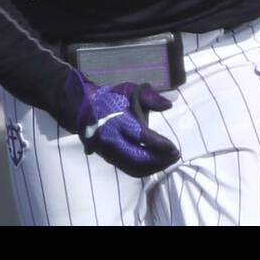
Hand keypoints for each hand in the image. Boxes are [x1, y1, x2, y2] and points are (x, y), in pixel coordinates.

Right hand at [63, 71, 180, 177]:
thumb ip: (150, 97)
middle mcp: (111, 139)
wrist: (84, 108)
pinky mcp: (108, 158)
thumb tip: (169, 106)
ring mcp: (108, 151)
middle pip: (138, 157)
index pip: (142, 137)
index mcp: (118, 121)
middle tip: (176, 155)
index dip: (160, 145)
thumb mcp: (130, 90)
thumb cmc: (111, 98)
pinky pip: (128, 169)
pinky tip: (156, 164)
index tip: (174, 148)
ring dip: (153, 167)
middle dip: (160, 160)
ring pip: (133, 167)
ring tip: (168, 161)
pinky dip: (144, 169)